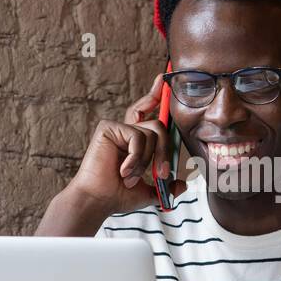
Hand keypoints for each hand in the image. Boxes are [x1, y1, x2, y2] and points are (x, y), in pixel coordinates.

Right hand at [66, 74, 187, 215]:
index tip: (162, 80)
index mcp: (133, 140)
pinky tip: (123, 171)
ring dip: (147, 160)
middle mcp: (126, 130)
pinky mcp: (108, 128)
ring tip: (131, 177)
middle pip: (159, 125)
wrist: (97, 200)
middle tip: (162, 174)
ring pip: (152, 133)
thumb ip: (166, 186)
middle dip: (165, 151)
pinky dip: (136, 158)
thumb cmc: (117, 195)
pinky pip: (137, 137)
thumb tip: (183, 185)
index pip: (147, 113)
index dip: (155, 96)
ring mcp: (117, 128)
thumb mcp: (149, 191)